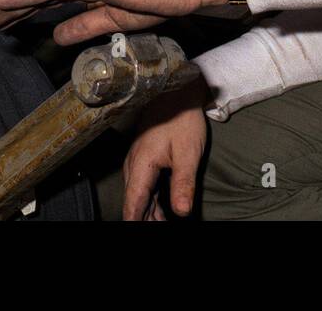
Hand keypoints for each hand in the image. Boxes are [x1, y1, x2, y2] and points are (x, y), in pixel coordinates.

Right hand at [123, 76, 209, 219]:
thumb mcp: (189, 152)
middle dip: (143, 219)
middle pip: (134, 202)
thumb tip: (181, 212)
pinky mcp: (143, 158)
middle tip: (159, 228)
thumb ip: (183, 183)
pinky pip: (142, 185)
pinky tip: (158, 211)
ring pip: (138, 195)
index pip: (133, 203)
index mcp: (141, 164)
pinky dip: (149, 201)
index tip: (138, 230)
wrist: (177, 92)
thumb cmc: (183, 119)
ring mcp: (136, 161)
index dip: (134, 221)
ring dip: (147, 213)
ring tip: (159, 225)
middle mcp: (134, 164)